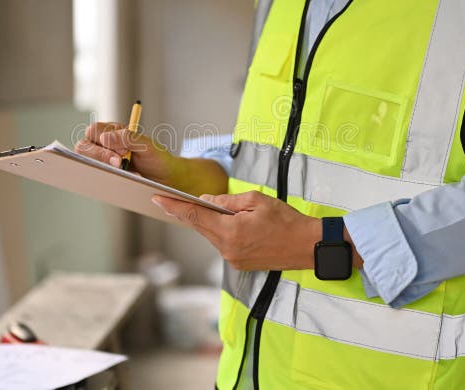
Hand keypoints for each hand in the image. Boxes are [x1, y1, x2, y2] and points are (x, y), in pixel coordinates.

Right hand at [73, 122, 228, 195]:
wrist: (167, 179)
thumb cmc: (157, 159)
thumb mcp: (148, 146)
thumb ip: (128, 138)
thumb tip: (105, 138)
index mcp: (113, 132)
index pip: (93, 130)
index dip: (103, 140)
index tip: (121, 151)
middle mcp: (104, 145)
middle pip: (83, 146)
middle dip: (100, 156)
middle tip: (120, 164)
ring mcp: (102, 161)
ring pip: (87, 162)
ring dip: (102, 167)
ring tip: (124, 173)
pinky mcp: (105, 176)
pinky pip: (95, 177)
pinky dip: (103, 179)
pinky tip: (119, 182)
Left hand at [152, 191, 321, 270]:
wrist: (306, 246)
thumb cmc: (286, 221)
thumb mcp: (257, 200)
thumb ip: (228, 201)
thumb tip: (207, 201)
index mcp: (231, 231)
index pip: (195, 216)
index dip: (174, 207)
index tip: (158, 198)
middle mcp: (228, 249)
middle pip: (200, 227)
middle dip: (188, 212)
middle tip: (170, 199)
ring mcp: (233, 259)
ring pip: (211, 235)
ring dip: (207, 222)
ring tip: (205, 208)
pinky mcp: (239, 264)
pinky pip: (222, 243)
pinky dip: (219, 231)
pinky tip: (224, 222)